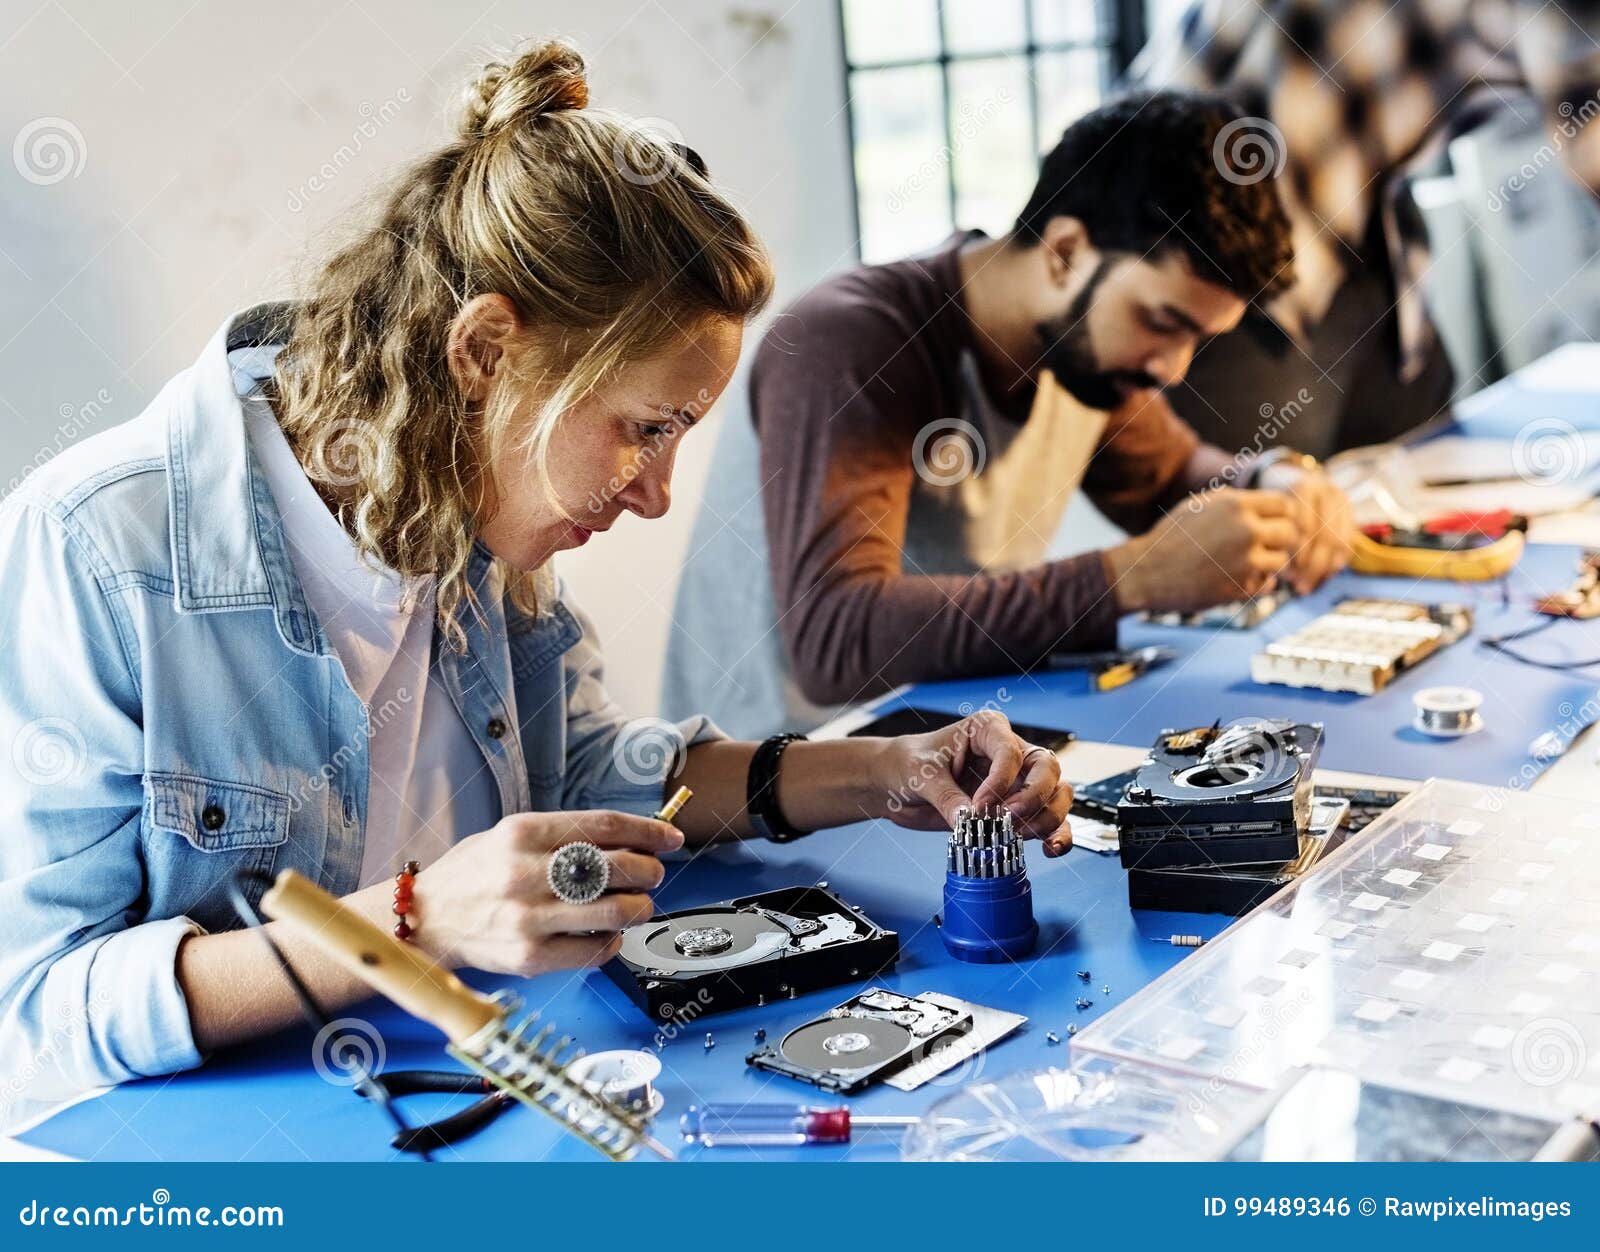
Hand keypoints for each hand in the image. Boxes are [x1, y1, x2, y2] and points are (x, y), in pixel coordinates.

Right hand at [407, 810, 680, 975]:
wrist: (427, 918)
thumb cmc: (476, 873)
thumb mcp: (511, 835)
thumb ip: (564, 835)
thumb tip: (630, 839)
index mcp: (523, 834)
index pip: (604, 826)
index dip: (648, 831)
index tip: (670, 838)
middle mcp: (526, 873)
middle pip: (618, 868)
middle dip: (650, 870)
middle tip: (653, 873)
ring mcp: (528, 919)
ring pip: (616, 912)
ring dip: (640, 908)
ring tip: (637, 905)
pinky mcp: (530, 957)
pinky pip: (596, 951)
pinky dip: (614, 942)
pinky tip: (609, 933)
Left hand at [871, 709, 1073, 855]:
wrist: (896, 784)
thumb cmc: (908, 763)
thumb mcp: (921, 774)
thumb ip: (946, 796)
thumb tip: (969, 818)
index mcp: (988, 730)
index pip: (1011, 752)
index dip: (1000, 781)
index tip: (978, 804)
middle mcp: (1010, 753)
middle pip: (1046, 770)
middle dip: (1033, 798)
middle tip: (1005, 819)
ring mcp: (1016, 782)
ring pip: (1056, 795)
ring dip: (1046, 818)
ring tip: (1016, 834)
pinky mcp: (1015, 810)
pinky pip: (1049, 820)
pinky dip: (1056, 834)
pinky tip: (1049, 848)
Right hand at [1104, 487, 1296, 613]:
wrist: (1146, 572)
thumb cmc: (1171, 537)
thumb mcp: (1199, 505)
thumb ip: (1233, 500)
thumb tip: (1264, 501)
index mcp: (1235, 505)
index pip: (1285, 505)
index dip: (1281, 515)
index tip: (1271, 524)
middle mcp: (1245, 530)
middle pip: (1290, 532)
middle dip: (1280, 540)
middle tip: (1266, 547)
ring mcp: (1244, 561)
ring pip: (1282, 561)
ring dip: (1270, 564)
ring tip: (1249, 564)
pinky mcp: (1240, 588)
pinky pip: (1267, 585)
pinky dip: (1257, 584)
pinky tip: (1236, 579)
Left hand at [1258, 463, 1352, 593]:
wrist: (1289, 483)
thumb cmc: (1267, 506)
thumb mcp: (1264, 514)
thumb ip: (1269, 534)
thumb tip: (1274, 572)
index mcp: (1304, 486)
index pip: (1305, 526)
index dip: (1296, 553)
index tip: (1284, 574)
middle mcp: (1327, 491)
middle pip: (1325, 536)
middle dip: (1312, 566)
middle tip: (1297, 587)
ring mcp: (1342, 503)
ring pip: (1338, 544)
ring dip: (1323, 571)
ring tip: (1304, 588)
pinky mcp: (1350, 516)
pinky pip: (1347, 547)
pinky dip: (1333, 567)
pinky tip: (1318, 582)